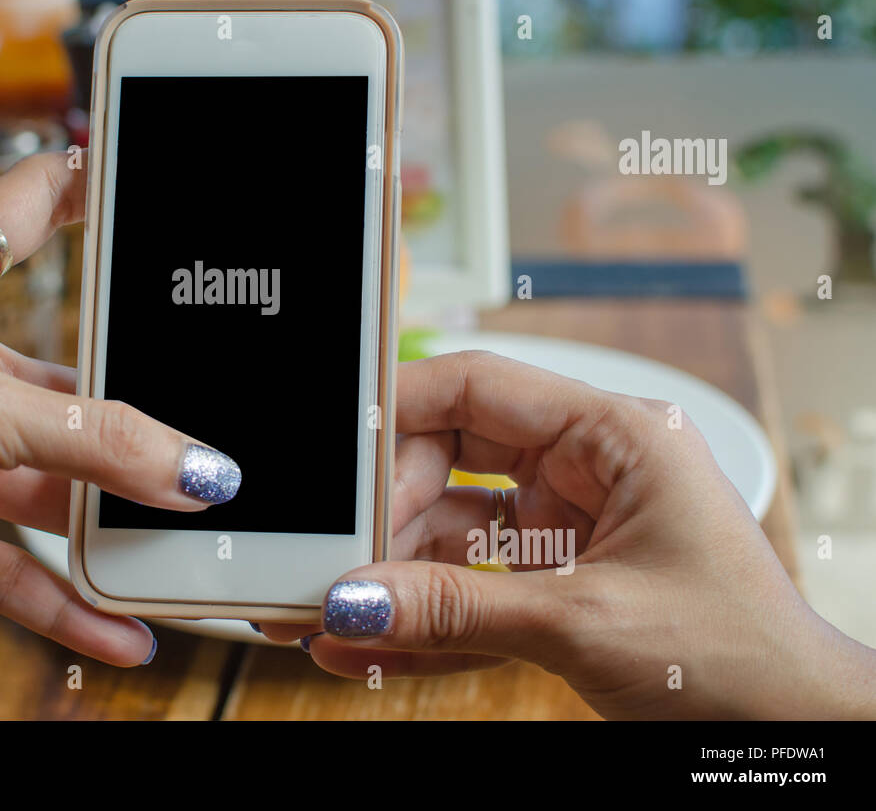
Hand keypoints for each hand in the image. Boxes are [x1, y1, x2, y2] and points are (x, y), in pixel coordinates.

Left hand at [0, 152, 239, 701]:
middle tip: (187, 425)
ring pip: (37, 472)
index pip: (16, 211)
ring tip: (163, 537)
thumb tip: (197, 469)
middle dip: (117, 411)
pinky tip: (111, 625)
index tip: (120, 168)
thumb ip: (95, 441)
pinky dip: (58, 592)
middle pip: (53, 375)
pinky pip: (7, 557)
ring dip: (94, 513)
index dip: (68, 185)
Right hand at [265, 351, 875, 718]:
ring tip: (335, 611)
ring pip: (450, 532)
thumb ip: (458, 609)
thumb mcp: (586, 621)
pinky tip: (368, 643)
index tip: (337, 449)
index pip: (478, 387)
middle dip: (386, 511)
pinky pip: (468, 591)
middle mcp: (585, 472)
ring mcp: (566, 531)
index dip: (397, 407)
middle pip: (450, 459)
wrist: (790, 735)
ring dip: (393, 574)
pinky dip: (421, 618)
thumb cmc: (742, 659)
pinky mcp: (552, 588)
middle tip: (333, 554)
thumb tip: (357, 600)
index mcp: (613, 437)